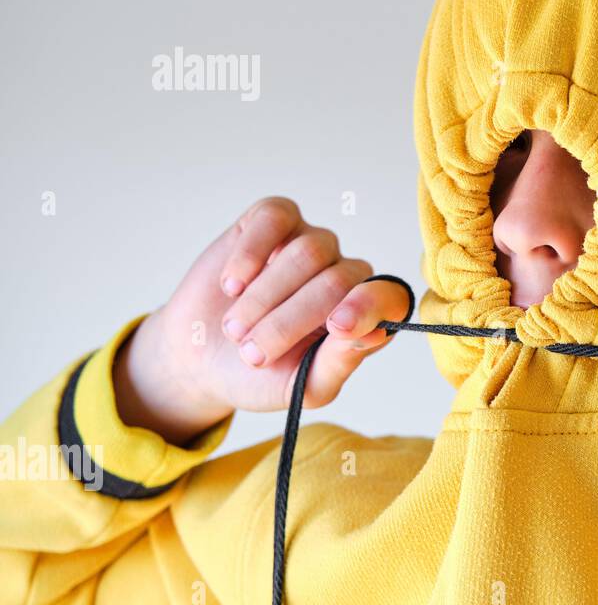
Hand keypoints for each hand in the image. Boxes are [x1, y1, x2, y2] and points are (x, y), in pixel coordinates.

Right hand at [113, 196, 411, 445]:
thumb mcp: (301, 387)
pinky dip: (251, 253)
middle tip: (252, 353)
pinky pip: (276, 218)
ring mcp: (311, 243)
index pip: (388, 297)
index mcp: (363, 315)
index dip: (367, 307)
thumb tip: (373, 333)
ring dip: (265, 296)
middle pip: (336, 280)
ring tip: (235, 329)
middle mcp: (345, 274)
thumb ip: (338, 363)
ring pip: (308, 251)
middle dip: (288, 321)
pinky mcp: (275, 221)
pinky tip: (232, 285)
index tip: (336, 327)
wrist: (202, 359)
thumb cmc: (260, 375)